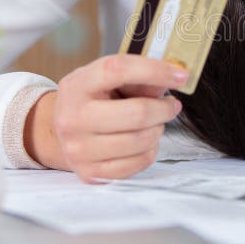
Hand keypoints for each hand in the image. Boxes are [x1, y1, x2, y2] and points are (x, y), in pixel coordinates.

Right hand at [25, 55, 187, 182]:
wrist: (64, 132)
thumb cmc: (94, 100)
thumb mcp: (108, 80)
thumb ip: (139, 78)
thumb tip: (175, 77)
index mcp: (77, 86)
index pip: (118, 70)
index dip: (155, 71)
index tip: (181, 75)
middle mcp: (72, 118)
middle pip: (137, 113)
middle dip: (164, 108)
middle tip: (171, 105)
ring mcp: (79, 149)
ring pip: (141, 140)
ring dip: (158, 129)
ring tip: (155, 123)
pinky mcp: (91, 173)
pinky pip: (139, 162)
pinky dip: (151, 150)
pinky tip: (146, 141)